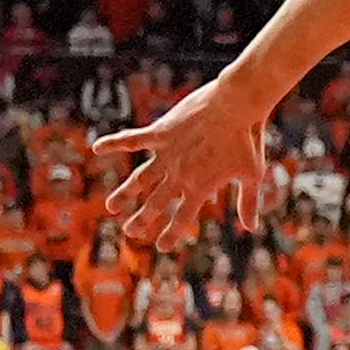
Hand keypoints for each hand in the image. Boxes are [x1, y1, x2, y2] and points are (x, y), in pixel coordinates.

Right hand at [95, 74, 269, 246]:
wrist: (238, 103)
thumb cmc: (248, 140)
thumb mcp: (252, 174)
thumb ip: (248, 202)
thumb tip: (252, 227)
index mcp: (200, 187)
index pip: (182, 218)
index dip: (171, 234)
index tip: (162, 246)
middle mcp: (180, 174)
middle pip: (155, 203)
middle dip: (141, 219)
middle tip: (130, 230)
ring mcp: (168, 153)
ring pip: (140, 179)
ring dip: (124, 193)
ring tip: (111, 206)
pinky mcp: (162, 131)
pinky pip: (132, 139)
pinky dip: (114, 143)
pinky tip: (97, 147)